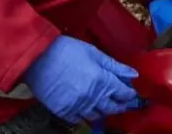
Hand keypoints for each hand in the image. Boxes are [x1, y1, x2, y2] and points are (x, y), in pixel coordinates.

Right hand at [24, 35, 141, 122]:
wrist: (37, 57)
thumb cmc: (67, 50)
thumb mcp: (94, 53)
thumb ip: (115, 66)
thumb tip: (134, 75)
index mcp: (103, 80)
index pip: (123, 93)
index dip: (129, 94)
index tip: (131, 93)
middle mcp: (93, 97)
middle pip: (112, 108)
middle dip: (120, 106)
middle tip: (122, 103)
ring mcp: (78, 106)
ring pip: (97, 116)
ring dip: (103, 112)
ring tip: (104, 106)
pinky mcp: (63, 111)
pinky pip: (79, 120)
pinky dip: (84, 116)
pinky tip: (86, 111)